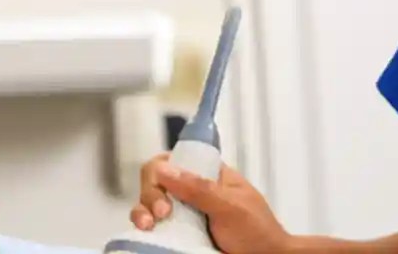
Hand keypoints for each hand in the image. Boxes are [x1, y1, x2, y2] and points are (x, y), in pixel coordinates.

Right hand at [131, 153, 293, 253]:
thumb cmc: (256, 232)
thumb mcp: (230, 206)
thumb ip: (199, 188)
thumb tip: (163, 168)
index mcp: (209, 176)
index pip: (175, 160)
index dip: (161, 169)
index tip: (161, 184)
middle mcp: (192, 193)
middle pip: (156, 182)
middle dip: (151, 194)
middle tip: (160, 215)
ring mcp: (183, 217)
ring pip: (149, 206)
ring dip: (141, 212)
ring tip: (146, 226)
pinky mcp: (178, 237)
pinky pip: (154, 230)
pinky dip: (144, 230)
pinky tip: (144, 233)